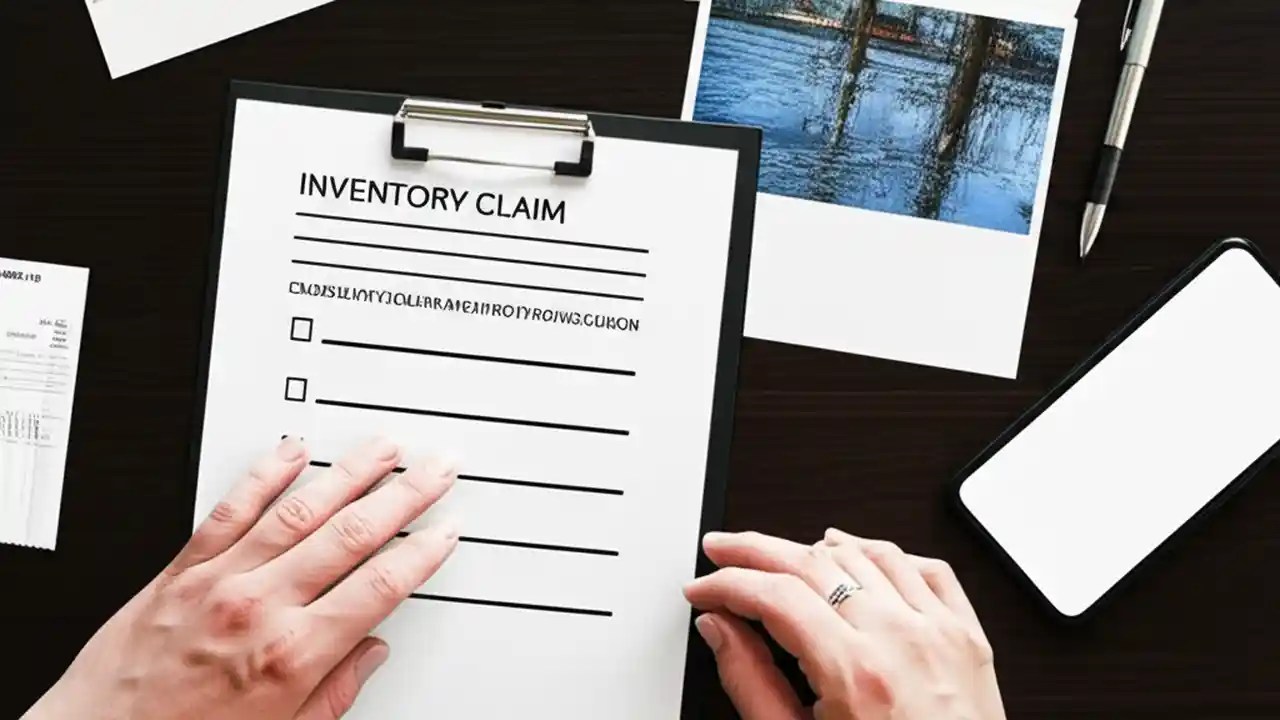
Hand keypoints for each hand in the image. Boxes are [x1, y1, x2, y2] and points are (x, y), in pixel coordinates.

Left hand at [23, 436, 458, 719]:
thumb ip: (335, 690)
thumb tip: (370, 651)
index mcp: (294, 655)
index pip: (381, 585)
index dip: (424, 552)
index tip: (446, 530)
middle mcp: (261, 608)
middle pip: (353, 534)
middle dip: (405, 495)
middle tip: (436, 468)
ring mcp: (221, 581)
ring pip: (301, 509)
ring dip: (350, 472)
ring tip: (384, 448)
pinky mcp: (182, 568)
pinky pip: (231, 508)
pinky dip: (265, 475)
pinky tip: (292, 452)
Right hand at [685, 529, 1003, 719]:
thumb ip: (752, 684)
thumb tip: (720, 630)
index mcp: (857, 674)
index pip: (775, 595)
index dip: (728, 582)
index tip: (704, 588)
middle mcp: (902, 642)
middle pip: (814, 562)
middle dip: (757, 549)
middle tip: (724, 550)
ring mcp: (941, 634)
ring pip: (869, 554)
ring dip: (817, 546)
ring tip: (784, 553)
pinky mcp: (968, 638)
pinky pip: (927, 570)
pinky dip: (886, 555)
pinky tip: (861, 559)